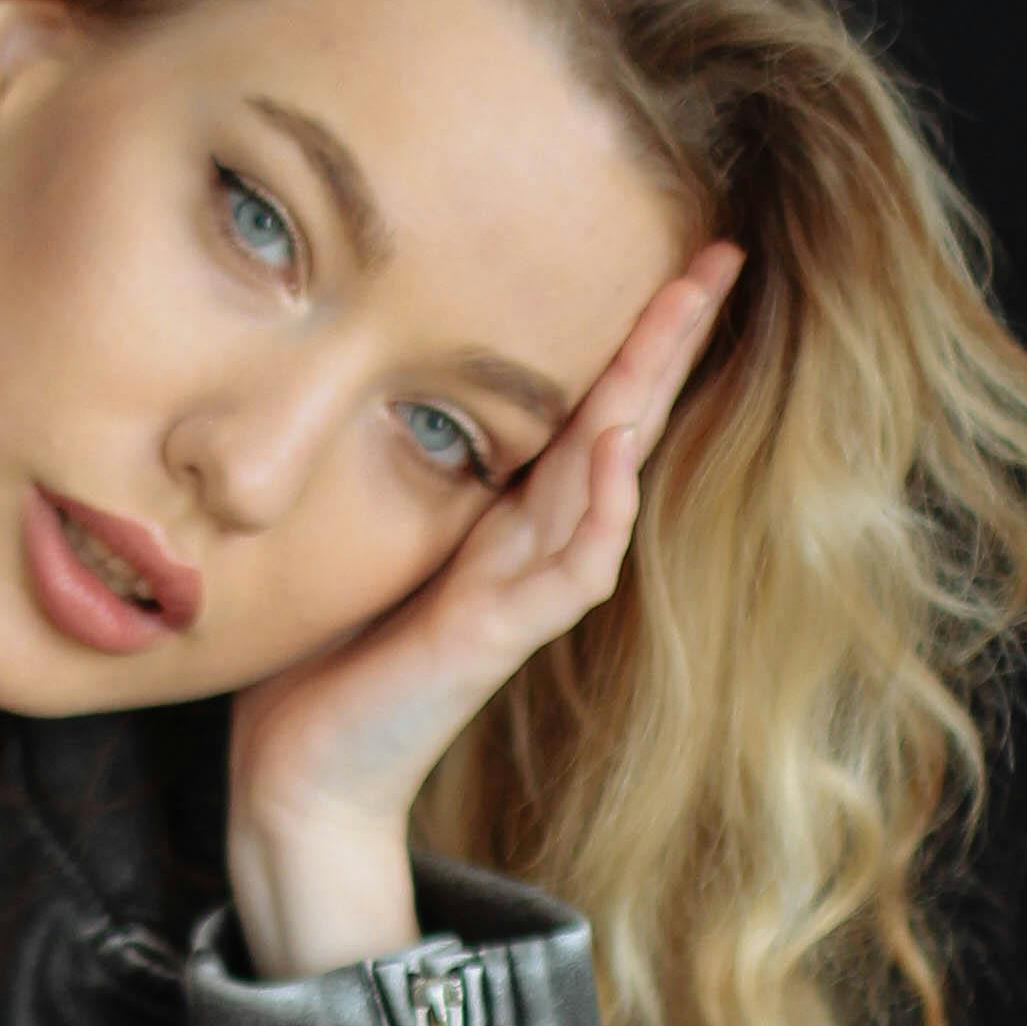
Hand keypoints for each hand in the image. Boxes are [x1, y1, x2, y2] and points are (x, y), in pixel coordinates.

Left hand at [223, 241, 742, 977]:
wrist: (304, 776)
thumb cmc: (329, 658)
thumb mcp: (366, 533)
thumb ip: (397, 469)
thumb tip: (364, 361)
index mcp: (500, 515)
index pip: (583, 402)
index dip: (631, 330)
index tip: (680, 249)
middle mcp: (526, 545)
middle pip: (620, 421)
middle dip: (668, 338)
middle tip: (721, 254)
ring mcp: (520, 593)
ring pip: (608, 479)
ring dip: (646, 397)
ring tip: (681, 315)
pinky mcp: (493, 641)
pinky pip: (567, 570)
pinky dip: (598, 512)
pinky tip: (618, 456)